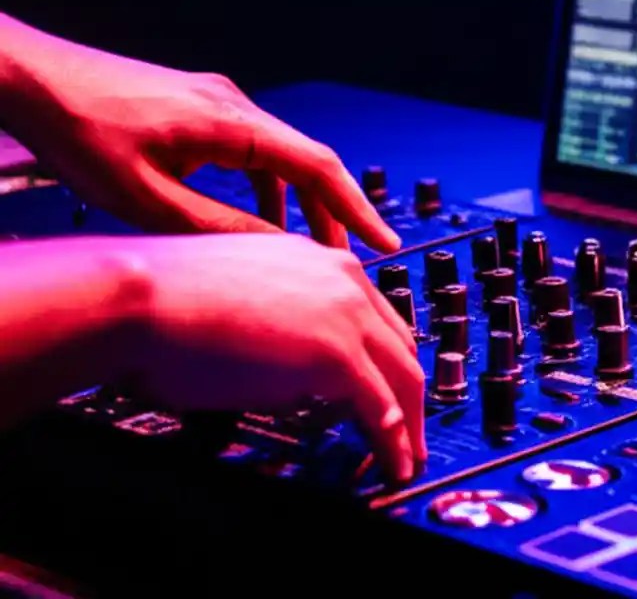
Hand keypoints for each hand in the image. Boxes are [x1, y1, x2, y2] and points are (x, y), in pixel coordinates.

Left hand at [9, 36, 398, 252]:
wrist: (30, 78)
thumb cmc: (77, 130)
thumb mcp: (147, 197)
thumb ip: (217, 226)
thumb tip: (273, 253)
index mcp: (231, 122)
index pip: (318, 167)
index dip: (357, 210)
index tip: (386, 244)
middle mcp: (234, 106)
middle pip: (307, 163)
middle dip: (333, 215)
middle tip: (348, 261)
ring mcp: (216, 104)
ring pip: (278, 160)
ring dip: (296, 205)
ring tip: (302, 251)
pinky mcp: (197, 110)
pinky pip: (250, 153)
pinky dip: (264, 189)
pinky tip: (253, 220)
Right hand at [123, 233, 424, 481]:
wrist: (140, 296)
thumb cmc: (164, 300)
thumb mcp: (243, 299)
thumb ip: (281, 323)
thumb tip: (290, 370)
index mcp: (320, 259)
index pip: (376, 315)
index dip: (386, 358)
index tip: (388, 388)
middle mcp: (344, 278)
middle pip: (401, 345)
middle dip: (409, 392)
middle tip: (409, 429)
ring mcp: (346, 314)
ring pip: (403, 376)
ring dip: (409, 423)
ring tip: (406, 457)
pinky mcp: (338, 353)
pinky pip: (383, 407)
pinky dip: (394, 440)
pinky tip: (392, 463)